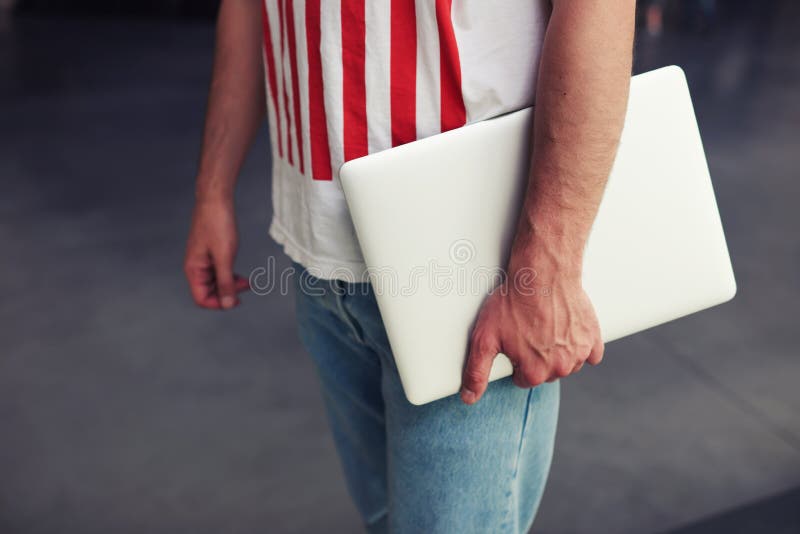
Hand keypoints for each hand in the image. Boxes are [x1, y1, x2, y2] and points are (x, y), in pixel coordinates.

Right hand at [184, 198, 249, 309]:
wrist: (215, 200)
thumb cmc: (217, 224)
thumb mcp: (225, 256)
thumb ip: (226, 282)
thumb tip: (226, 304)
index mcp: (194, 270)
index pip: (202, 299)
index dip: (219, 304)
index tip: (237, 301)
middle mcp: (196, 267)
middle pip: (209, 292)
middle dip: (227, 293)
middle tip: (247, 287)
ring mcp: (203, 260)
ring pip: (216, 282)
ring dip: (231, 285)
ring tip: (248, 283)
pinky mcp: (210, 254)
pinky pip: (219, 271)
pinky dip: (230, 275)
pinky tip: (242, 275)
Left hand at [460, 258, 603, 404]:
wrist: (542, 273)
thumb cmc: (512, 303)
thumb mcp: (483, 339)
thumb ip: (476, 372)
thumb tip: (468, 398)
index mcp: (535, 373)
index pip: (522, 379)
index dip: (515, 359)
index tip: (513, 341)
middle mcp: (560, 368)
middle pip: (546, 372)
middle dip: (536, 357)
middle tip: (526, 331)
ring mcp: (580, 352)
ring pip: (567, 363)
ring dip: (558, 352)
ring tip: (544, 327)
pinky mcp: (593, 337)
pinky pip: (591, 353)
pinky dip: (582, 346)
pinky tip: (569, 333)